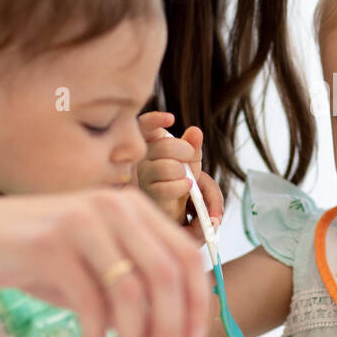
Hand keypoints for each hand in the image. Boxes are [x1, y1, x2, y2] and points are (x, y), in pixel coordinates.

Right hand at [0, 187, 209, 336]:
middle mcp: (114, 206)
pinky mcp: (53, 244)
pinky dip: (97, 334)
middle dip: (172, 327)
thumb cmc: (31, 255)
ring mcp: (84, 221)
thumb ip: (130, 292)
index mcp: (133, 206)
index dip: (198, 302)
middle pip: (167, 275)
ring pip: (132, 292)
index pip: (187, 256)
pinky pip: (90, 301)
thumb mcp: (91, 266)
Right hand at [136, 111, 224, 244]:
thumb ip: (193, 149)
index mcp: (150, 146)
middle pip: (165, 145)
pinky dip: (182, 187)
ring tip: (186, 182)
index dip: (155, 119)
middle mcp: (142, 159)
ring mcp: (142, 177)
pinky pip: (167, 187)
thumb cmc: (181, 186)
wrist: (177, 217)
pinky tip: (185, 189)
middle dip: (186, 152)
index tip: (171, 119)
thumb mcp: (191, 166)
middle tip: (191, 164)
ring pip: (168, 166)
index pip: (144, 126)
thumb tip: (195, 131)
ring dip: (184, 174)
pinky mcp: (146, 196)